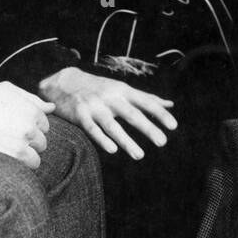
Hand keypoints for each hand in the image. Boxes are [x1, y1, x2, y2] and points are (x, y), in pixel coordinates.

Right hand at [0, 82, 50, 168]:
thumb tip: (52, 107)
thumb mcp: (6, 90)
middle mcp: (30, 128)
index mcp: (32, 111)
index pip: (44, 126)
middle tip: (10, 139)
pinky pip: (27, 167)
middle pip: (42, 142)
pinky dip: (20, 166)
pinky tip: (7, 159)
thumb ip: (31, 99)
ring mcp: (21, 146)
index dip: (31, 127)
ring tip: (9, 151)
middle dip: (30, 142)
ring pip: (37, 158)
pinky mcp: (11, 160)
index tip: (17, 128)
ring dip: (27, 156)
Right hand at [39, 66, 176, 159]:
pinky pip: (92, 129)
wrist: (64, 82)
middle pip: (132, 114)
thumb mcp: (122, 89)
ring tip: (140, 155)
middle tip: (162, 142)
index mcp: (123, 91)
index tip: (173, 126)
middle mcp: (110, 97)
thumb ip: (146, 98)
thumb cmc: (99, 88)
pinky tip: (113, 150)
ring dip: (127, 141)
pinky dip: (102, 139)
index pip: (145, 102)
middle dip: (148, 128)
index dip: (159, 113)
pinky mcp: (80, 115)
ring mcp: (95, 106)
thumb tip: (170, 104)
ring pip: (112, 125)